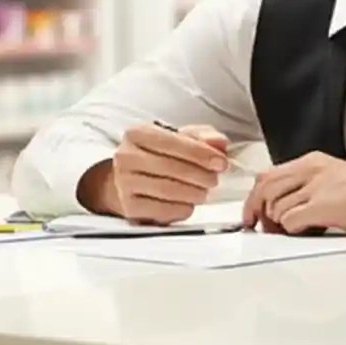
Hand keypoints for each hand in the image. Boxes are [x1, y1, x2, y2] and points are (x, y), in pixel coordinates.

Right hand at [79, 124, 229, 224]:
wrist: (132, 180)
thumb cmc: (161, 156)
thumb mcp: (182, 139)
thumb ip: (203, 137)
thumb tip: (219, 142)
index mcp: (137, 133)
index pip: (171, 142)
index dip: (200, 153)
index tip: (221, 162)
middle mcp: (125, 157)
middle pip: (170, 167)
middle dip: (199, 175)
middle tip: (214, 179)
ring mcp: (124, 184)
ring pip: (167, 190)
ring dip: (193, 192)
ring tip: (203, 191)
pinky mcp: (129, 208)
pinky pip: (162, 211)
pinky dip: (182, 209)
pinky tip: (188, 203)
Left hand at [241, 152, 345, 235]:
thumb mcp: (335, 179)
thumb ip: (308, 185)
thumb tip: (281, 205)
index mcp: (313, 161)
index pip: (268, 175)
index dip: (254, 197)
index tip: (252, 214)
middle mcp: (312, 169)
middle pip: (264, 187)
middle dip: (256, 211)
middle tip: (261, 227)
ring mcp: (318, 186)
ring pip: (275, 206)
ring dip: (277, 224)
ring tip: (290, 231)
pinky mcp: (325, 205)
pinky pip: (290, 220)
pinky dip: (291, 230)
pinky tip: (306, 231)